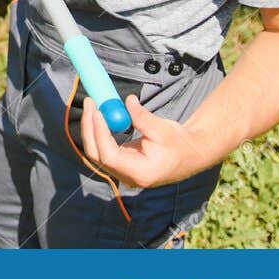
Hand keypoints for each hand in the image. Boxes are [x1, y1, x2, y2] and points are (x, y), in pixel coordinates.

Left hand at [80, 95, 210, 189]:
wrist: (188, 155)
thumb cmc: (179, 144)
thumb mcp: (163, 129)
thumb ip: (143, 118)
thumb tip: (128, 101)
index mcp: (140, 173)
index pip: (110, 156)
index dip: (100, 134)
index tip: (98, 111)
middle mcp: (128, 177)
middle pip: (97, 156)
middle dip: (89, 128)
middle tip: (90, 103)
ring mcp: (122, 172)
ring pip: (97, 153)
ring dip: (91, 128)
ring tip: (92, 104)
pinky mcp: (121, 165)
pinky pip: (102, 149)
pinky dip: (97, 131)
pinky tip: (98, 114)